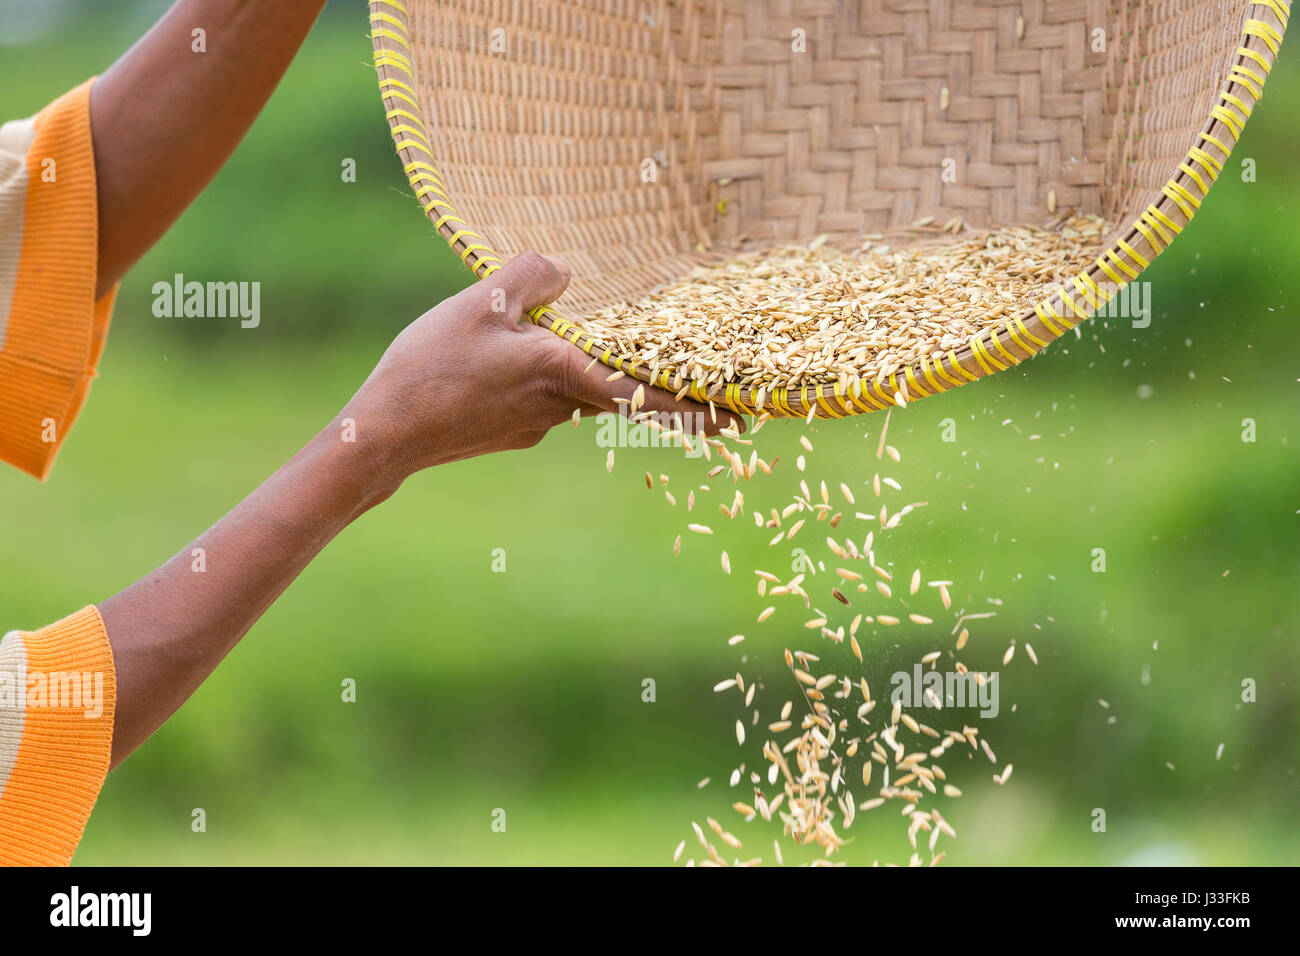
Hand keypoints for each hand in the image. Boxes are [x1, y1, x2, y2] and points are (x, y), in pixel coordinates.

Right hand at [342, 253, 740, 493]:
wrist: (384, 436)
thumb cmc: (430, 369)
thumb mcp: (479, 302)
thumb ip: (530, 277)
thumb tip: (565, 272)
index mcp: (565, 373)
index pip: (648, 389)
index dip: (697, 402)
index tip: (741, 418)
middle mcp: (562, 407)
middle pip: (627, 396)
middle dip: (669, 397)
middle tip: (718, 409)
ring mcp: (538, 426)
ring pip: (585, 394)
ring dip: (601, 379)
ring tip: (585, 352)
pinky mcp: (513, 433)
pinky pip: (551, 401)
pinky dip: (556, 381)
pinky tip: (520, 361)